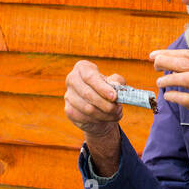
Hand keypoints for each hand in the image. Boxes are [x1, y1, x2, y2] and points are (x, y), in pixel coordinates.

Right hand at [65, 61, 127, 175]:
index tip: (115, 97)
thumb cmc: (110, 93)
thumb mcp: (117, 85)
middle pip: (88, 94)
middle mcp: (71, 80)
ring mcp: (67, 97)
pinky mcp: (68, 112)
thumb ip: (118, 83)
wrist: (100, 112)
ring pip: (86, 108)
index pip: (90, 76)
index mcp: (82, 68)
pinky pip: (83, 118)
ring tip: (116, 114)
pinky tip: (106, 119)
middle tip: (118, 109)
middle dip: (105, 103)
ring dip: (104, 113)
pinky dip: (97, 120)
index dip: (103, 87)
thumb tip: (121, 88)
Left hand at [150, 48, 188, 149]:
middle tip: (154, 63)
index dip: (170, 53)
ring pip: (188, 78)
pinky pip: (188, 100)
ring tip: (159, 82)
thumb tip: (174, 67)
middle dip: (167, 61)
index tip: (156, 54)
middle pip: (186, 63)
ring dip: (170, 78)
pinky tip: (168, 96)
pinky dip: (175, 96)